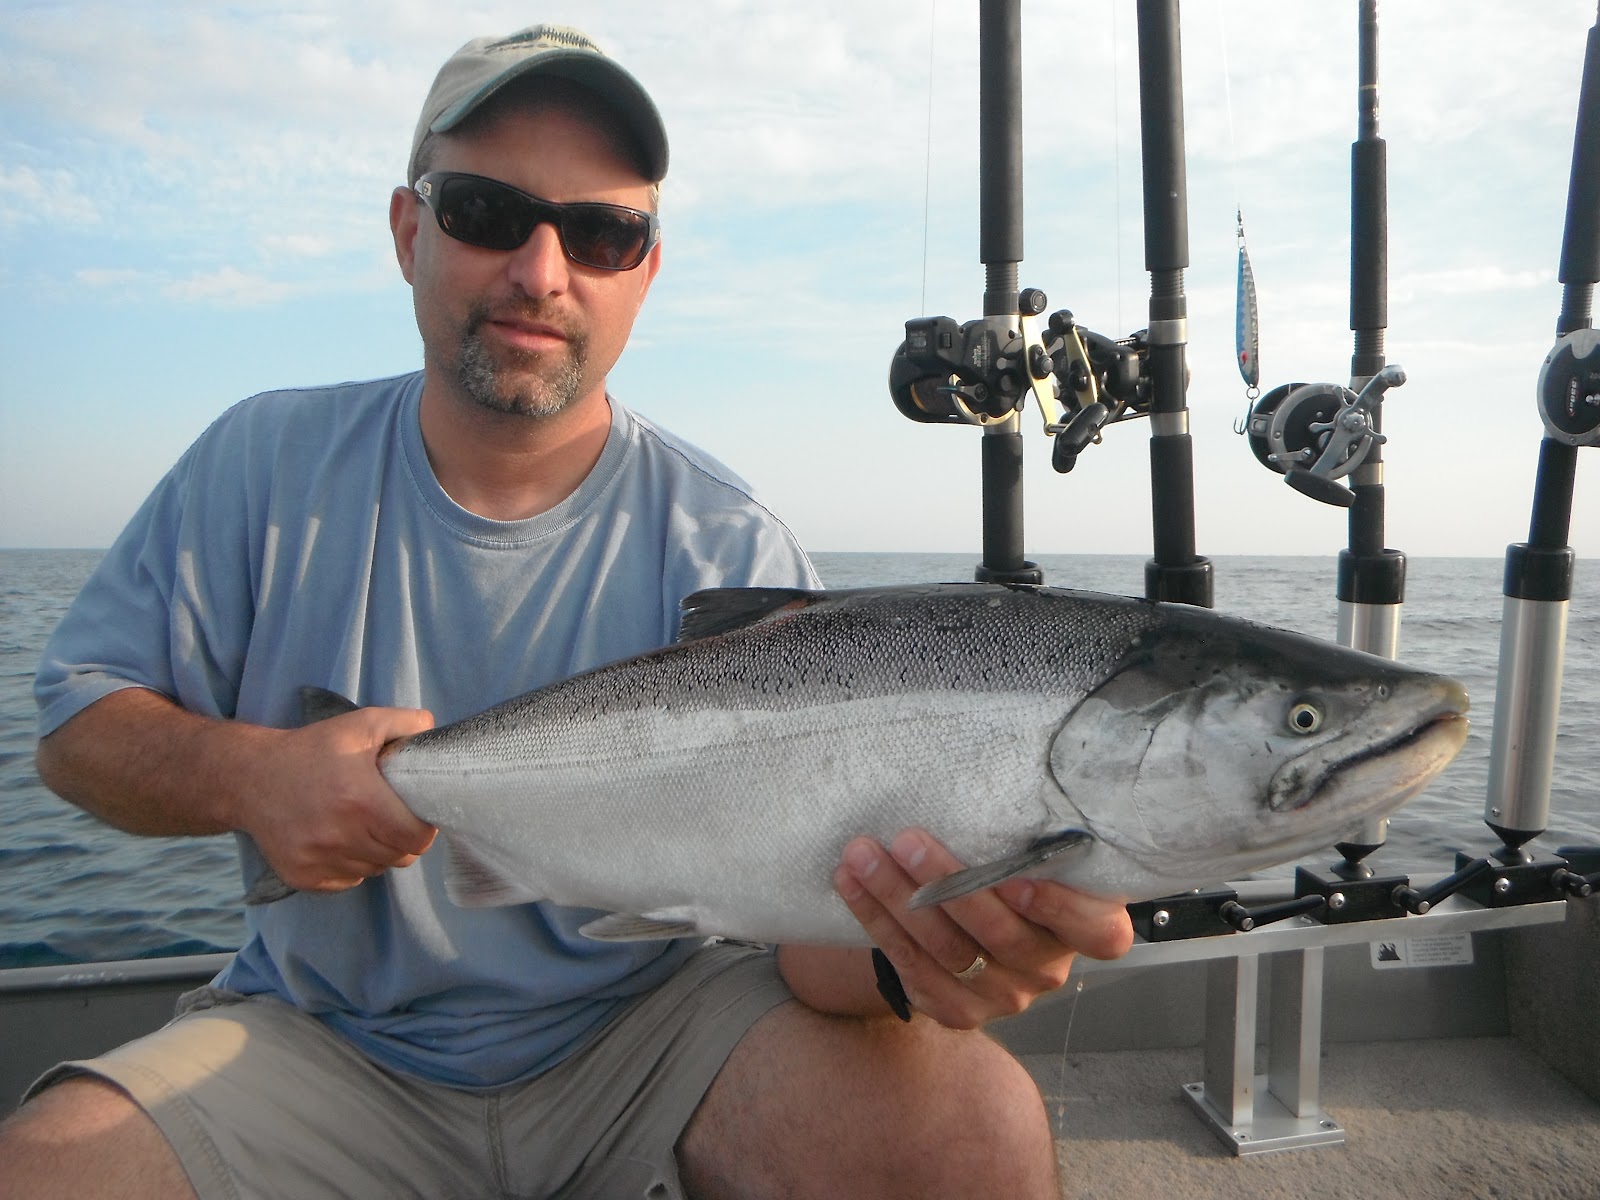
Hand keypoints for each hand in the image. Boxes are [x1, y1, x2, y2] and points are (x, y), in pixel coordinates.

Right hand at [233, 706, 438, 894]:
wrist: (250, 778)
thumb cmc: (312, 750)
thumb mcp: (360, 724)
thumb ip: (405, 723)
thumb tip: (433, 730)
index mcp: (361, 801)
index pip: (417, 838)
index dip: (424, 827)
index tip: (416, 813)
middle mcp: (340, 837)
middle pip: (400, 857)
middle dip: (403, 839)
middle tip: (391, 817)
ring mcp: (319, 860)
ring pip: (375, 870)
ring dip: (377, 852)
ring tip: (362, 824)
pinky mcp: (303, 877)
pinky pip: (349, 880)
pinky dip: (352, 865)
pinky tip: (340, 839)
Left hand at [834, 828, 1132, 1028]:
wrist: (958, 920)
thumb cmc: (1001, 867)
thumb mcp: (1025, 849)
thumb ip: (1023, 832)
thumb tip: (990, 761)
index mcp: (1085, 928)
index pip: (1099, 933)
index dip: (1061, 909)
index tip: (1017, 878)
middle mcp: (1047, 967)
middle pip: (1002, 934)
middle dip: (949, 885)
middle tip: (907, 840)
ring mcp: (1003, 994)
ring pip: (948, 951)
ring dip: (899, 899)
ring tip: (863, 853)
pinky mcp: (957, 1009)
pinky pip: (912, 966)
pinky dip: (877, 920)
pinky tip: (850, 883)